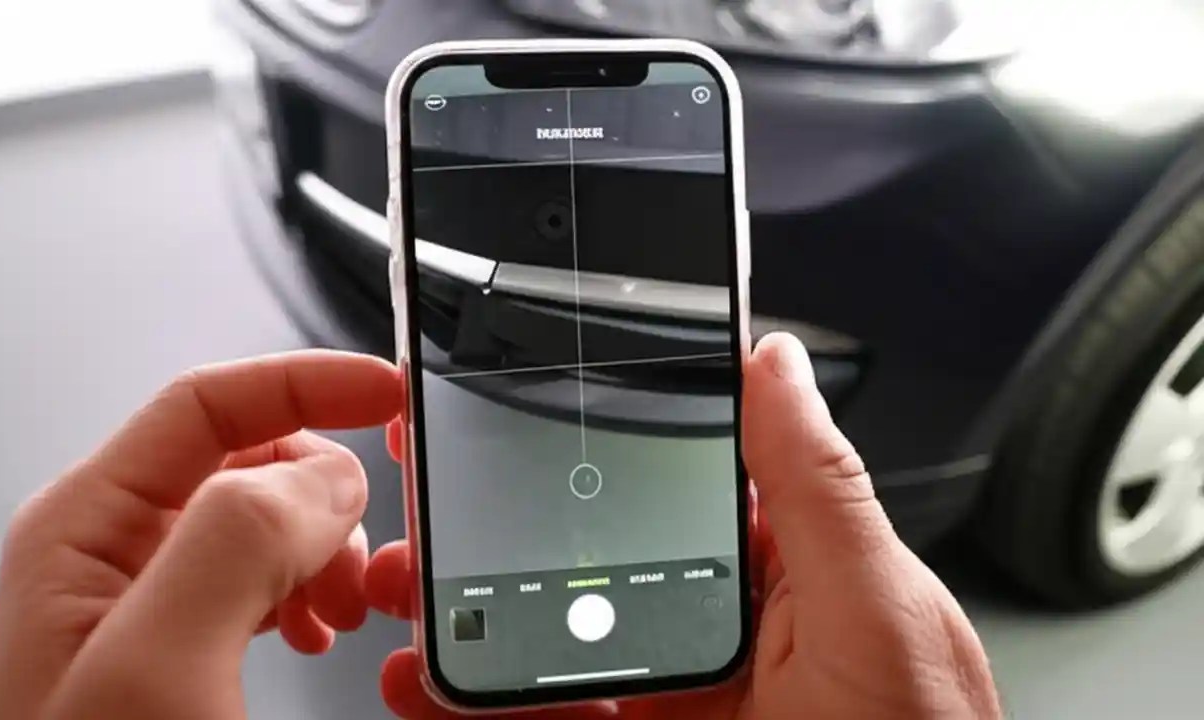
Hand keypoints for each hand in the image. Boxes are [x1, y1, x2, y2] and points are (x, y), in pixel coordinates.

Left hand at [0, 351, 400, 719]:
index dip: (305, 384)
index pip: (206, 405)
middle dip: (326, 489)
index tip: (388, 397)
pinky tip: (325, 629)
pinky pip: (270, 577)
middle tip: (376, 547)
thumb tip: (324, 477)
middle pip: (247, 458)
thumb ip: (235, 545)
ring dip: (329, 546)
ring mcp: (153, 601)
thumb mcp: (160, 671)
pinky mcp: (188, 647)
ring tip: (351, 605)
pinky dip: (317, 588)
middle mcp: (117, 553)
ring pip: (268, 518)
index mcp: (88, 530)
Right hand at [365, 333, 999, 718]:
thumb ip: (817, 491)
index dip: (587, 445)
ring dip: (470, 619)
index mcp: (781, 562)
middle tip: (428, 519)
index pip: (670, 478)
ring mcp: (674, 694)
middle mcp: (720, 622)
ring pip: (551, 642)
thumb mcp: (876, 612)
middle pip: (589, 560)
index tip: (503, 417)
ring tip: (407, 603)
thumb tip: (772, 361)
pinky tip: (437, 695)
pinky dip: (482, 708)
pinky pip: (547, 719)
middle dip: (501, 537)